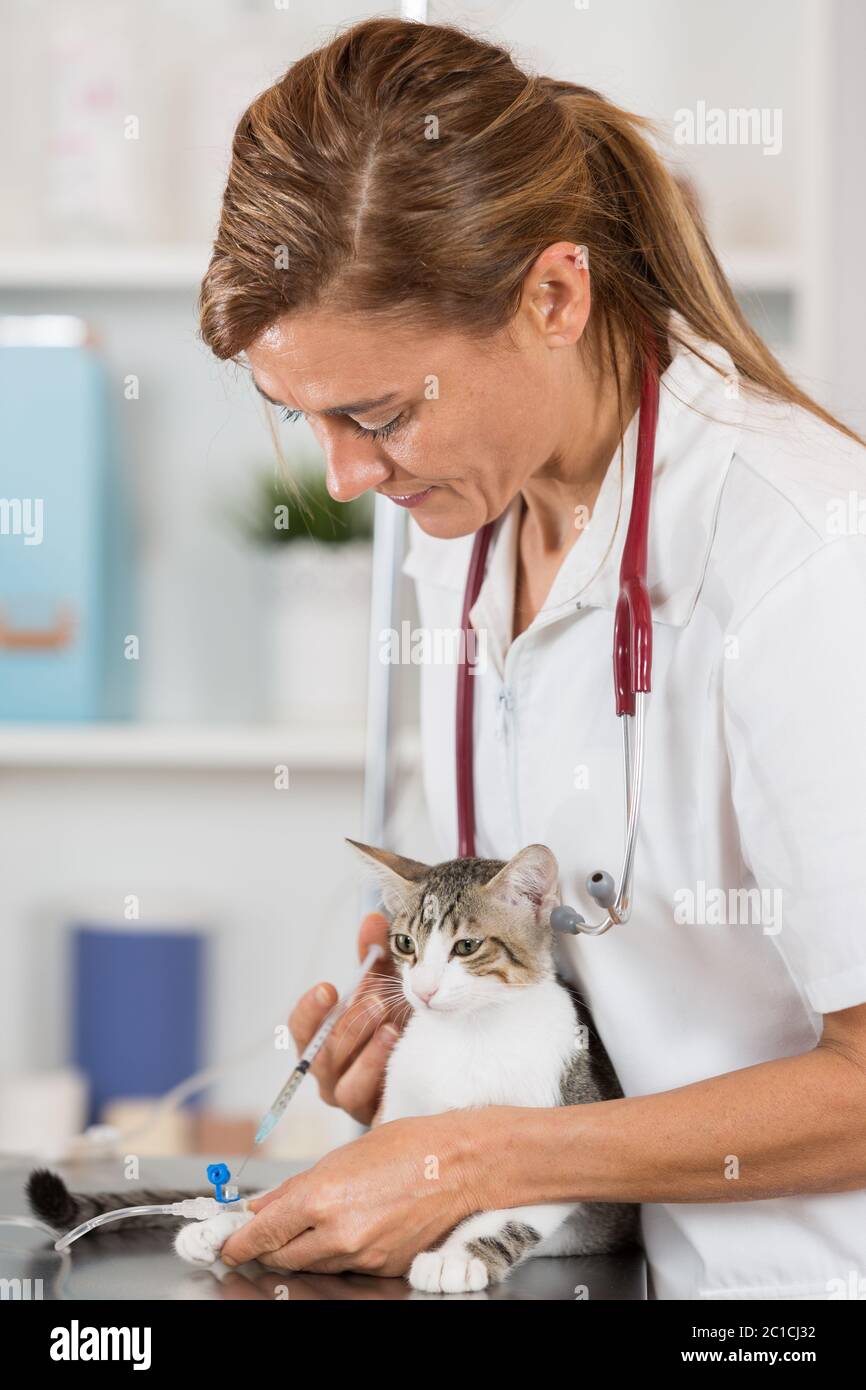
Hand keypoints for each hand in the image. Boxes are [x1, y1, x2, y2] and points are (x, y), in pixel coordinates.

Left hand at [221, 1111, 483, 1274]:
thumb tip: (262, 1207)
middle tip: (260, 1235)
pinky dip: (337, 1252)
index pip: (263, 1233)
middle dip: (268, 1246)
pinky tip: (347, 1228)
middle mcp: (338, 1233)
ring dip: (303, 1248)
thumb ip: (297, 1187)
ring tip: (313, 1223)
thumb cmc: (408, 1147)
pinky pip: (345, 1265)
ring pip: (313, 1263)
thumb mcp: (342, 1155)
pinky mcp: (382, 1268)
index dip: (239, 1242)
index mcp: (321, 1197)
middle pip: (282, 1255)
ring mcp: (362, 1255)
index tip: (227, 1244)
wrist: (461, 1165)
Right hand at [289, 913, 404, 1125]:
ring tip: (391, 1028)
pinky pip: (371, 1103)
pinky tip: (399, 1052)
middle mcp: (329, 1074)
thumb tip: (373, 918)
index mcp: (321, 1041)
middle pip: (322, 1057)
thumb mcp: (385, 985)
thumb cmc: (394, 1021)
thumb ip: (374, 955)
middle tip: (375, 1002)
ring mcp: (350, 1099)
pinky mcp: (375, 1117)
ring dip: (367, 1054)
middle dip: (348, 1027)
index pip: (300, 1030)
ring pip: (345, 1084)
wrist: (431, 1065)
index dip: (310, 1010)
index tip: (329, 988)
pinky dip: (381, 1074)